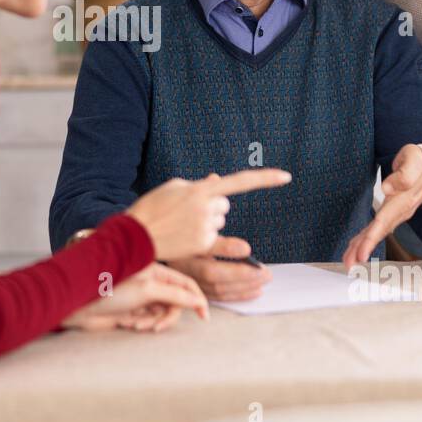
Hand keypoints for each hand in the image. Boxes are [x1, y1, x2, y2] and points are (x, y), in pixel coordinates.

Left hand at [62, 263, 208, 332]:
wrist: (80, 303)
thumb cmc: (109, 288)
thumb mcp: (147, 290)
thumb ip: (175, 295)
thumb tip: (199, 300)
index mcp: (157, 270)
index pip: (186, 284)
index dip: (197, 299)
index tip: (204, 317)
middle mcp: (151, 282)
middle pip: (175, 303)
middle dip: (166, 317)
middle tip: (156, 327)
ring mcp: (142, 297)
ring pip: (161, 314)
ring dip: (151, 322)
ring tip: (133, 323)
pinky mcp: (133, 311)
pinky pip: (148, 321)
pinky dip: (141, 324)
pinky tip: (126, 323)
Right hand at [127, 168, 291, 260]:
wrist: (136, 234)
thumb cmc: (152, 207)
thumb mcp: (173, 187)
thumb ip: (198, 184)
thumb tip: (216, 180)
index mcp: (200, 189)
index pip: (239, 181)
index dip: (264, 179)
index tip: (286, 176)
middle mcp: (207, 208)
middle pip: (224, 205)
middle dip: (212, 207)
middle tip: (187, 211)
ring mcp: (206, 228)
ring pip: (219, 222)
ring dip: (207, 222)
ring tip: (182, 224)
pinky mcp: (204, 245)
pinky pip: (213, 238)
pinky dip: (201, 237)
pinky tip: (183, 237)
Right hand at [167, 236, 272, 301]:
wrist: (167, 243)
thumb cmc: (188, 235)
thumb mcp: (202, 234)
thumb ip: (223, 244)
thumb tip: (246, 250)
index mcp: (187, 260)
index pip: (213, 269)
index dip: (236, 269)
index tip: (256, 262)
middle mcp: (188, 275)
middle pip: (218, 283)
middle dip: (245, 280)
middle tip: (266, 274)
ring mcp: (193, 285)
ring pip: (220, 292)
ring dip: (244, 289)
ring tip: (263, 282)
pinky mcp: (199, 291)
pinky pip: (220, 297)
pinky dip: (238, 295)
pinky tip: (253, 290)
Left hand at [342, 144, 421, 267]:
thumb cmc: (421, 162)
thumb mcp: (414, 160)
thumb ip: (404, 174)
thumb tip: (387, 188)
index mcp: (403, 200)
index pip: (383, 222)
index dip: (371, 239)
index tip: (361, 254)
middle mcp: (400, 211)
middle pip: (378, 232)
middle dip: (362, 249)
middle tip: (348, 264)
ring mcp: (397, 214)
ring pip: (376, 232)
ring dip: (362, 246)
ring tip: (348, 260)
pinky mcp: (393, 212)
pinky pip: (377, 227)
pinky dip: (366, 238)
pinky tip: (356, 246)